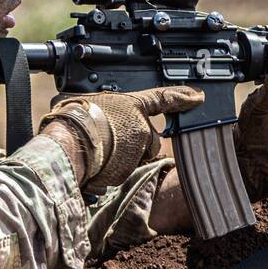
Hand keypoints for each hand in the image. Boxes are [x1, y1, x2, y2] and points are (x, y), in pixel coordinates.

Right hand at [40, 86, 203, 193]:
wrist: (69, 142)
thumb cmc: (73, 120)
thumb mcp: (91, 104)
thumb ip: (108, 112)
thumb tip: (103, 121)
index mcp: (131, 104)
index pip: (162, 98)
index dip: (182, 97)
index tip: (198, 97)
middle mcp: (140, 124)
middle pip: (148, 138)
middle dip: (134, 144)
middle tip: (108, 142)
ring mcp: (137, 147)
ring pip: (137, 157)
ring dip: (124, 158)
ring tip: (99, 152)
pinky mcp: (131, 168)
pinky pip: (125, 171)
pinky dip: (113, 170)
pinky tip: (98, 164)